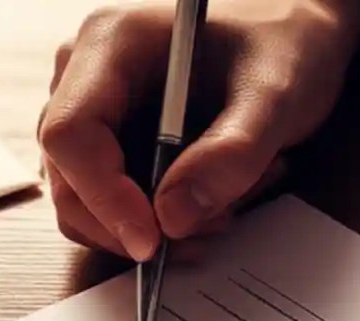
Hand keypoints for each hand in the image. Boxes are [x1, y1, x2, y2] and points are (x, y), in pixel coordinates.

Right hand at [39, 0, 359, 259]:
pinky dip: (162, 223)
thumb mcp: (275, 96)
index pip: (70, 133)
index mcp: (111, 44)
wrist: (290, 41)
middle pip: (69, 180)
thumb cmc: (282, 46)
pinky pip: (113, 208)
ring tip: (227, 205)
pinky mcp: (111, 146)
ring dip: (157, 228)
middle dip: (134, 224)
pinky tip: (214, 200)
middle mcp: (85, 78)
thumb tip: (172, 218)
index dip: (103, 195)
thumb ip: (231, 153)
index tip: (151, 239)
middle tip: (208, 229)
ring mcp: (94, 115)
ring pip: (89, 205)